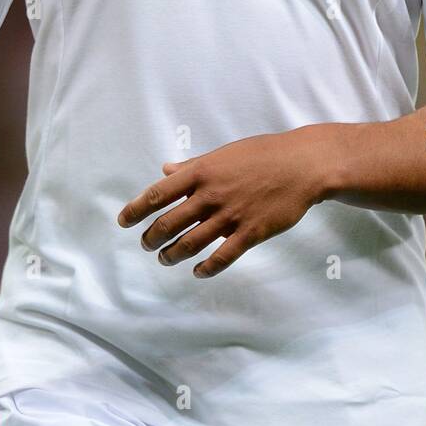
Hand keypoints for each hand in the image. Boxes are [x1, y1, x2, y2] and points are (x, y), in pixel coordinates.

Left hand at [117, 131, 326, 277]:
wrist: (302, 165)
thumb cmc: (262, 154)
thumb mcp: (223, 153)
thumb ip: (192, 166)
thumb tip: (166, 170)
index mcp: (201, 172)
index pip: (158, 194)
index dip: (136, 210)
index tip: (124, 221)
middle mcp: (211, 195)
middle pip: (169, 223)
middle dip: (152, 237)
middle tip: (146, 244)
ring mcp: (231, 216)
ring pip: (191, 243)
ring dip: (173, 255)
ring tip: (165, 259)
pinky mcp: (251, 232)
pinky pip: (222, 257)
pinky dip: (206, 268)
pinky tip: (198, 272)